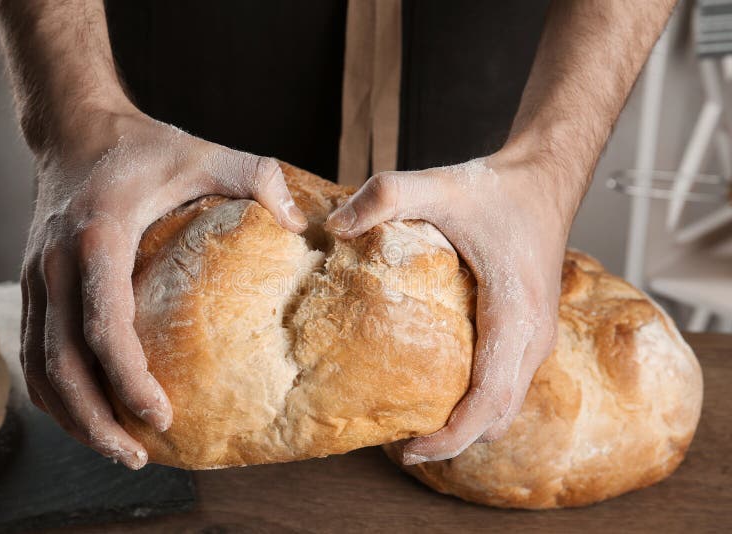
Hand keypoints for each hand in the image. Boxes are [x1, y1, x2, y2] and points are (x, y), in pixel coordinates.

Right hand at [21, 103, 306, 467]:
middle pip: (63, 363)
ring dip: (72, 416)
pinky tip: (86, 415)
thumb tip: (300, 224)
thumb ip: (255, 177)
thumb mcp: (203, 152)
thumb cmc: (141, 148)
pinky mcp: (33, 285)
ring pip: (40, 367)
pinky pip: (33, 353)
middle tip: (138, 456)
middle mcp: (57, 266)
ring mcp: (37, 278)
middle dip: (97, 419)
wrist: (73, 130)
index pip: (104, 326)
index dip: (129, 379)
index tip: (163, 415)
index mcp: (98, 238)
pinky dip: (54, 393)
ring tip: (117, 449)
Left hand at [326, 150, 577, 462]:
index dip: (452, 436)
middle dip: (455, 441)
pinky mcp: (531, 332)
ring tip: (419, 425)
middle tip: (405, 447)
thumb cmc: (498, 188)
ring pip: (507, 405)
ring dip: (469, 425)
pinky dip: (480, 403)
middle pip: (499, 417)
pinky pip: (508, 385)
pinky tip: (442, 389)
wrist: (546, 178)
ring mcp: (538, 337)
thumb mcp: (437, 184)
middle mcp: (535, 336)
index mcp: (516, 313)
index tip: (410, 449)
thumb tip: (334, 227)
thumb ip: (385, 196)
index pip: (490, 399)